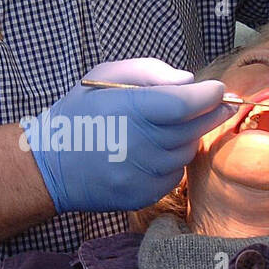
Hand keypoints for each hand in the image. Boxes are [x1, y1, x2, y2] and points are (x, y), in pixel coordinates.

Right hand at [21, 57, 230, 212]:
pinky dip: (171, 162)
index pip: (185, 105)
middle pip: (194, 129)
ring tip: (166, 129)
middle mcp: (138, 145)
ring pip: (186, 153)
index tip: (218, 89)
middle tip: (216, 104)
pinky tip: (152, 153)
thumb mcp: (104, 77)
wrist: (51, 166)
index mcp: (129, 110)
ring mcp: (141, 174)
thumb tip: (188, 82)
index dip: (209, 96)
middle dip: (209, 114)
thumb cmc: (80, 114)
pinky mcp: (142, 196)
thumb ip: (149, 72)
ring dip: (186, 139)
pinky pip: (174, 176)